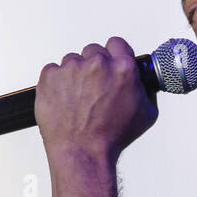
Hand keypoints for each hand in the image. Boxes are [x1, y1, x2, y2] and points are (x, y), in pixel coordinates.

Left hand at [34, 36, 157, 161]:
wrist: (82, 152)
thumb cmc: (111, 138)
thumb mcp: (145, 115)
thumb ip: (144, 91)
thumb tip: (141, 82)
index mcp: (122, 69)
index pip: (117, 44)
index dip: (114, 54)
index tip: (110, 64)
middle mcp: (97, 64)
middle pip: (94, 51)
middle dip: (94, 67)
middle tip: (94, 89)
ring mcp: (71, 68)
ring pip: (73, 61)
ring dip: (75, 75)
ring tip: (78, 99)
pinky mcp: (50, 75)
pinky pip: (54, 71)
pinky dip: (57, 83)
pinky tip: (65, 101)